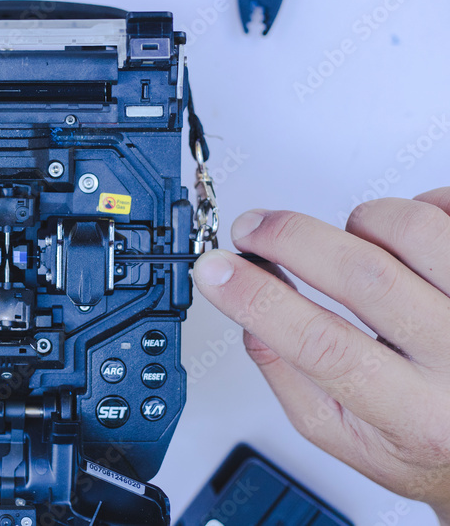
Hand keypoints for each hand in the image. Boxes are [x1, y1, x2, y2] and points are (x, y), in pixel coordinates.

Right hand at [193, 188, 449, 522]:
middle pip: (365, 276)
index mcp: (412, 415)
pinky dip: (413, 208)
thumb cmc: (422, 436)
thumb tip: (246, 309)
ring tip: (348, 243)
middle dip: (291, 238)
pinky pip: (448, 206)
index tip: (216, 270)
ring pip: (412, 230)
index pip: (322, 346)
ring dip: (358, 223)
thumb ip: (288, 374)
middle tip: (253, 229)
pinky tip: (400, 242)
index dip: (258, 299)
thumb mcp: (343, 432)